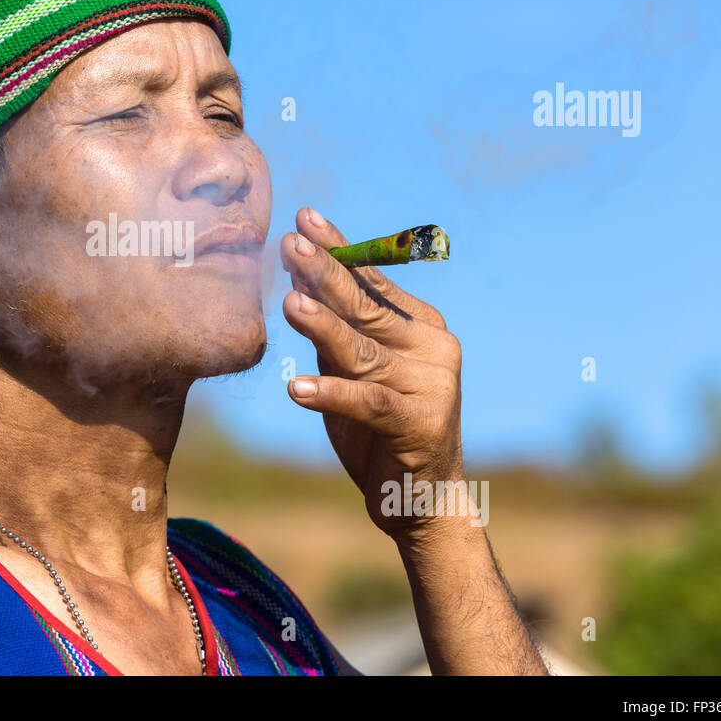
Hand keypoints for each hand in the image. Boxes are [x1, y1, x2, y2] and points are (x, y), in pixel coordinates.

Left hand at [281, 207, 465, 543]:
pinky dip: (331, 394)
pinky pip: (367, 403)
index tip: (304, 219)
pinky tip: (296, 389)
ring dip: (324, 327)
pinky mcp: (420, 424)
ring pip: (363, 351)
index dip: (338, 249)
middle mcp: (431, 347)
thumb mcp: (353, 371)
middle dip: (325, 273)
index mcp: (418, 325)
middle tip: (290, 243)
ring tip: (289, 304)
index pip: (370, 280)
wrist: (421, 501)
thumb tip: (296, 277)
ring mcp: (431, 384)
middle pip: (366, 306)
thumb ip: (333, 329)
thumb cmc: (379, 430)